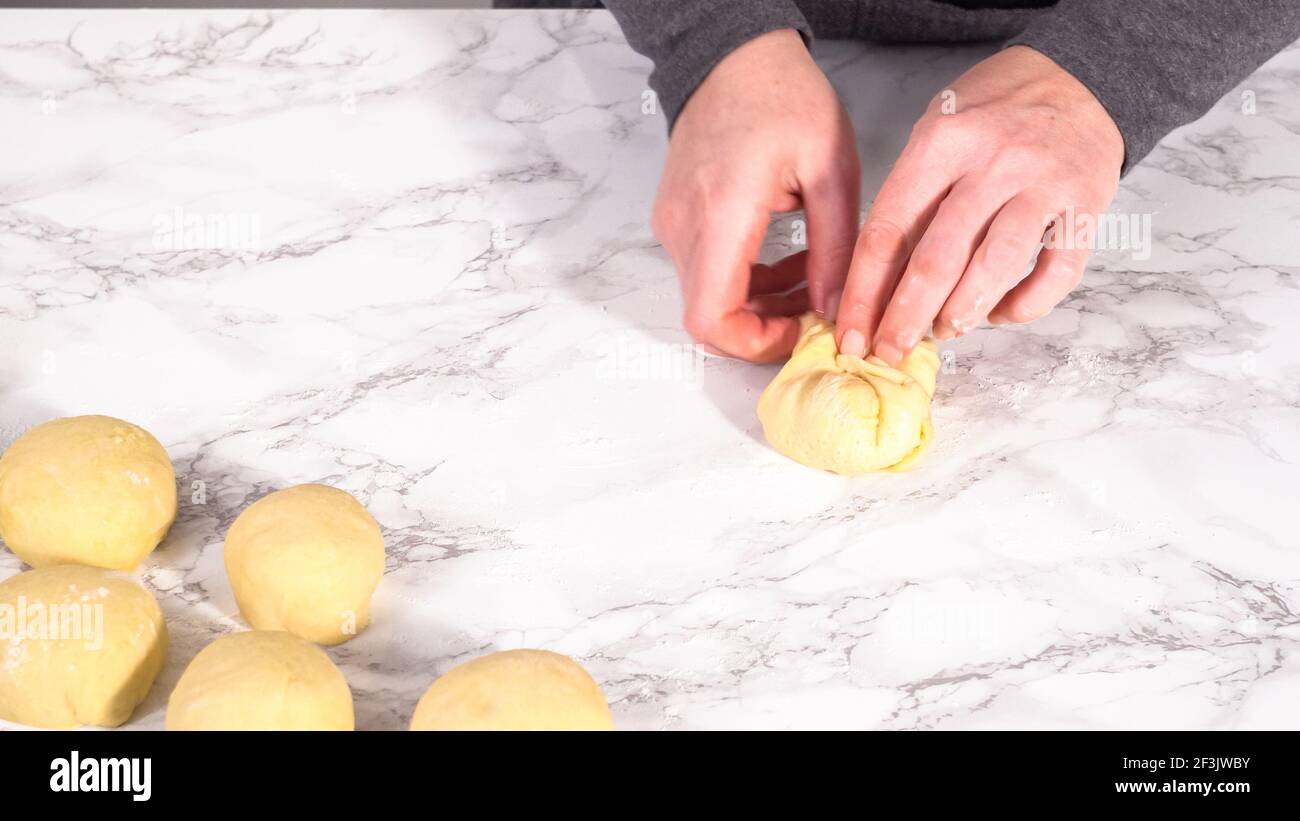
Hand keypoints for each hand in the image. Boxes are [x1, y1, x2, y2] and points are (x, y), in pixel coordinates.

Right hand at [653, 29, 858, 362]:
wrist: (732, 57)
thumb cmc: (781, 96)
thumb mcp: (831, 169)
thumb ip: (835, 247)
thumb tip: (835, 309)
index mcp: (722, 213)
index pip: (712, 317)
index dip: (755, 344)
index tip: (800, 333)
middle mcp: (685, 226)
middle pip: (709, 318)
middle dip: (766, 328)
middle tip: (817, 310)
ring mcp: (673, 225)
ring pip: (707, 299)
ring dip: (759, 306)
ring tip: (812, 281)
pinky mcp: (674, 221)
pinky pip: (704, 274)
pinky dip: (745, 283)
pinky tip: (787, 262)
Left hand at [834, 45, 1124, 364]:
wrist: (1076, 77)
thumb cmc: (990, 116)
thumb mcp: (935, 136)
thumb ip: (909, 203)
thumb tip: (873, 289)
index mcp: (939, 144)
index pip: (887, 232)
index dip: (864, 294)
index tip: (850, 334)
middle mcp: (991, 162)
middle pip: (936, 258)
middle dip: (905, 318)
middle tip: (890, 352)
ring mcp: (1042, 182)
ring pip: (995, 266)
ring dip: (963, 312)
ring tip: (944, 332)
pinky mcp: (1086, 203)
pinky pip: (1057, 271)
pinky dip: (1026, 305)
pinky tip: (1001, 315)